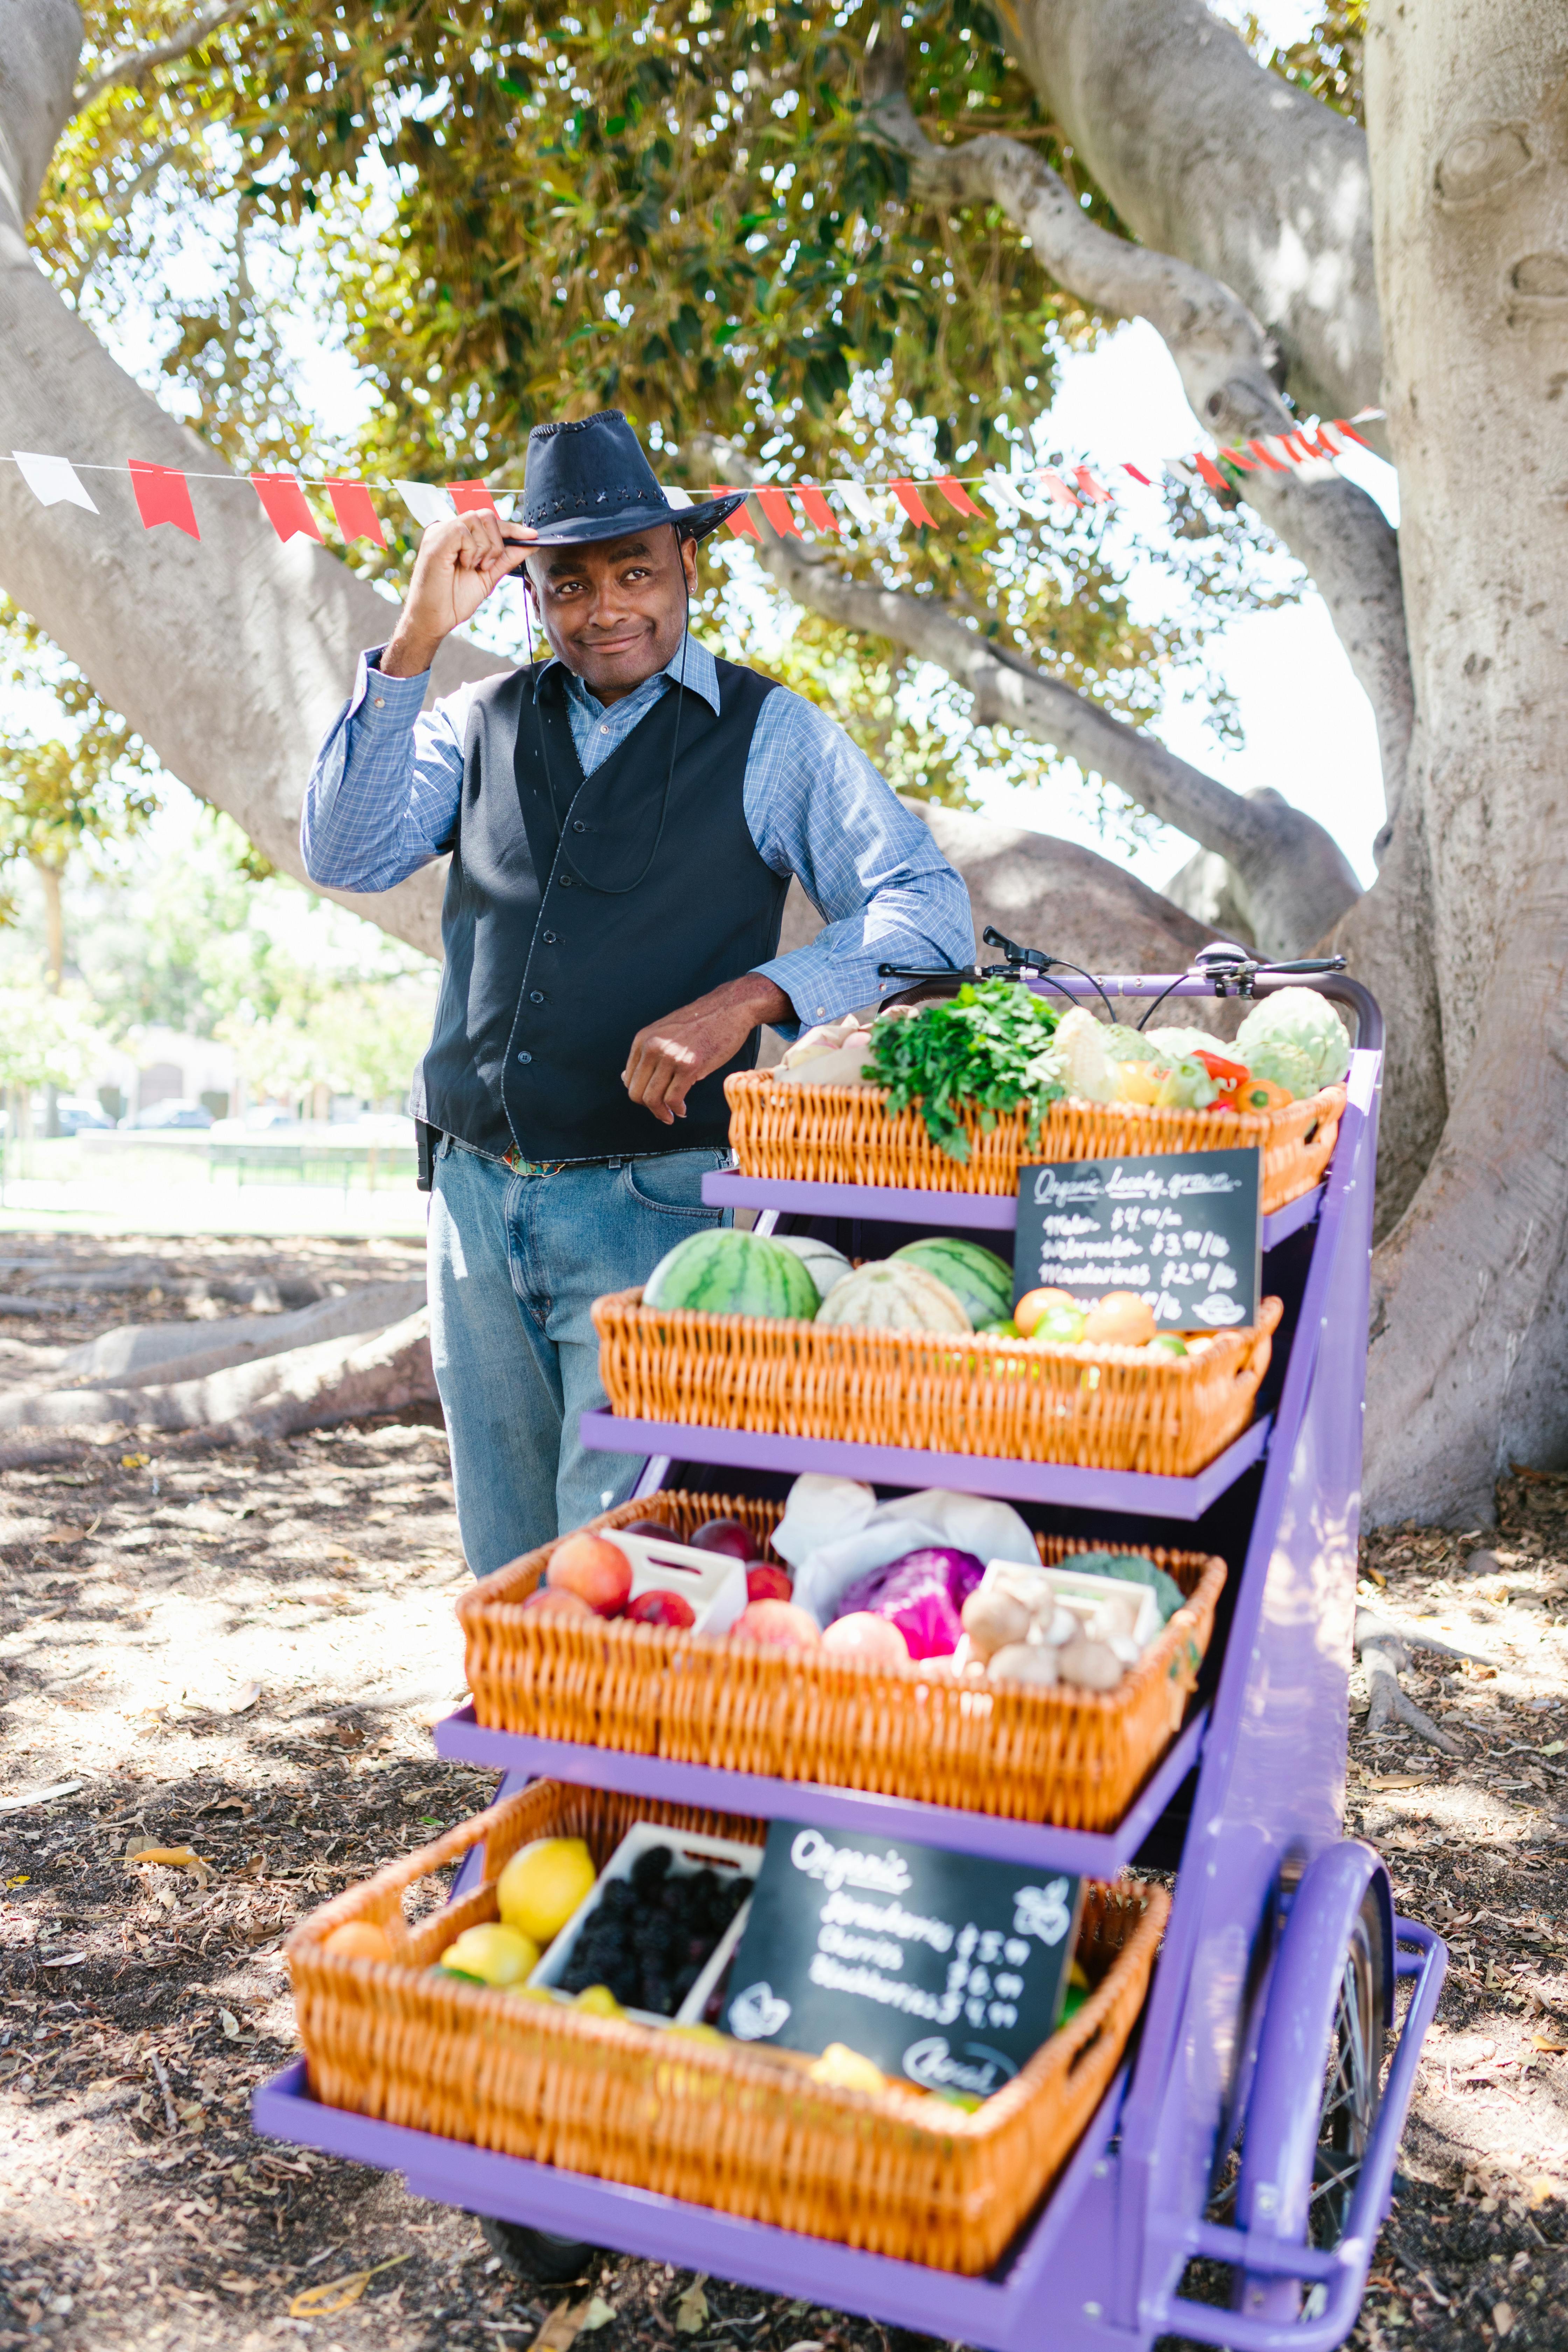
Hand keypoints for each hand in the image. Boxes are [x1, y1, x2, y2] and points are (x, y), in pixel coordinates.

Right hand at [381, 512, 535, 676]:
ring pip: (477, 519)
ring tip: (474, 567)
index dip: (513, 528)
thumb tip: (530, 543)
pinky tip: (463, 565)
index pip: (490, 522)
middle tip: (487, 566)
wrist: (434, 619)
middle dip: (497, 542)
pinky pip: (464, 530)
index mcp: (459, 536)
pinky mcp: (435, 538)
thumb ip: (506, 557)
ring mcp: (440, 531)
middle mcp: (448, 529)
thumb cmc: (454, 600)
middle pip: (487, 515)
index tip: (533, 536)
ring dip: (485, 548)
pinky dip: (471, 551)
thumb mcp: (488, 576)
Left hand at [623, 974, 792, 1124]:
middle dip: (649, 1108)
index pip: (629, 1079)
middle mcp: (652, 1047)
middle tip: (662, 1112)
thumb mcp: (665, 1032)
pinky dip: (676, 1109)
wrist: (729, 1008)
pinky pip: (673, 1098)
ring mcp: (670, 1056)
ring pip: (652, 1098)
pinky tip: (683, 1110)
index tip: (653, 1100)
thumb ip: (647, 1053)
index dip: (640, 1095)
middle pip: (636, 1092)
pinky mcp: (689, 1065)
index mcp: (643, 1039)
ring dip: (661, 1113)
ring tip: (671, 1115)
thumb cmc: (700, 1023)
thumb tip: (626, 1078)